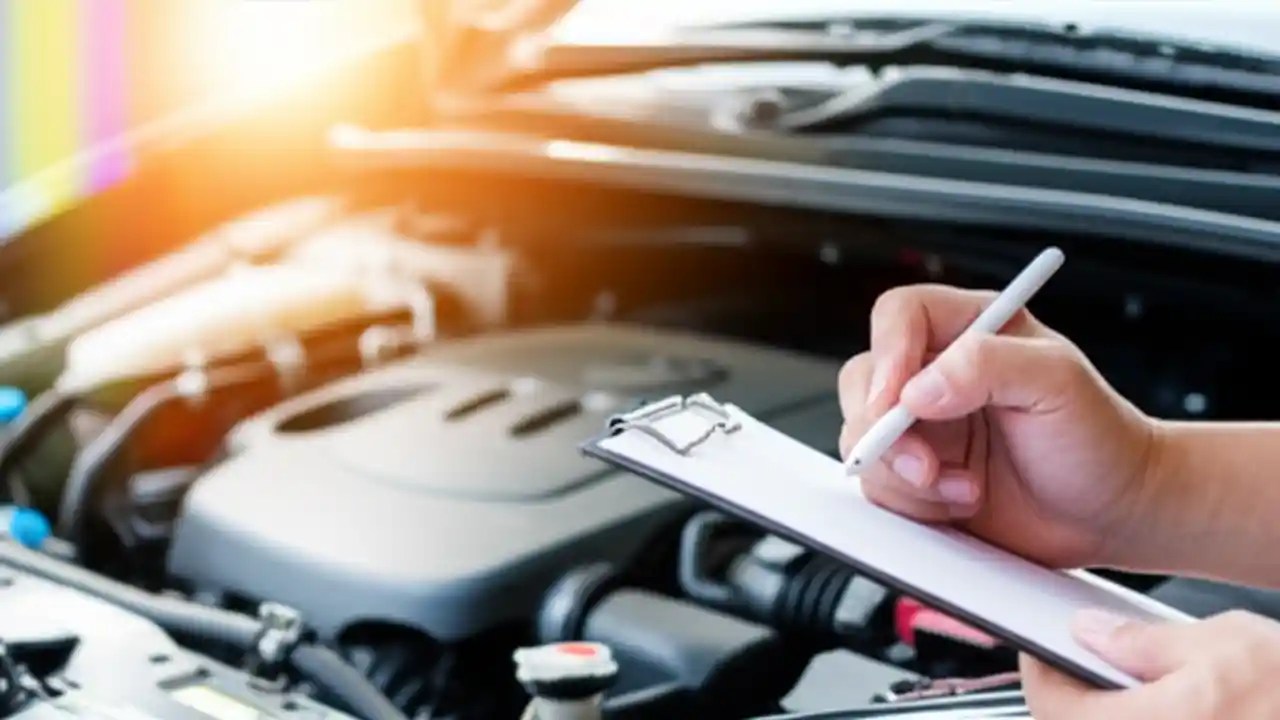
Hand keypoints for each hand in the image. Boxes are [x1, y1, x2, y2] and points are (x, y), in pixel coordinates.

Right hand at [838, 284, 1158, 567]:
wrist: (1113, 514)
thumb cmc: (1101, 440)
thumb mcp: (1058, 382)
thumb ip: (986, 366)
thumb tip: (918, 390)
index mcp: (971, 328)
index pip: (899, 316)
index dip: (889, 353)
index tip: (897, 401)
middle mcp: (938, 374)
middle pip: (865, 381)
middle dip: (885, 431)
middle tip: (925, 464)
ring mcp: (924, 428)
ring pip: (863, 440)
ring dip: (906, 477)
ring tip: (966, 488)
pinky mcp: (918, 476)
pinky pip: (880, 486)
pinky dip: (914, 504)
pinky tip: (961, 504)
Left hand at [1023, 608, 1279, 717]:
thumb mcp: (1227, 646)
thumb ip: (1145, 643)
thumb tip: (1092, 634)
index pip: (1050, 704)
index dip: (1043, 671)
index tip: (1048, 647)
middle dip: (1076, 701)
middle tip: (1093, 667)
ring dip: (1116, 717)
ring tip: (1143, 691)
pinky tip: (1176, 713)